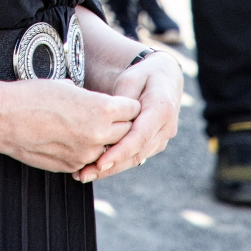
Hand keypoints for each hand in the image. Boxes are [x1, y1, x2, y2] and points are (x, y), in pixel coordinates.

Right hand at [0, 79, 138, 174]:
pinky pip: (90, 160)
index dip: (126, 105)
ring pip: (110, 149)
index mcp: (102, 108)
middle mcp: (99, 133)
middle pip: (127, 131)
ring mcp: (86, 153)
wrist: (5, 118)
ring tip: (90, 129)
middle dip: (121, 124)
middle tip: (110, 118)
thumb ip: (91, 98)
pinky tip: (73, 140)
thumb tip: (96, 103)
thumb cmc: (34, 95)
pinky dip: (86, 152)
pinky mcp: (72, 165)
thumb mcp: (69, 86)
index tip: (121, 104)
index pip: (133, 109)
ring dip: (105, 141)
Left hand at [78, 51, 182, 182]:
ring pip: (136, 159)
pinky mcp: (155, 144)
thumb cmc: (143, 75)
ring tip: (84, 175)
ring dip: (111, 169)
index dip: (120, 151)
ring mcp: (162, 138)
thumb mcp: (130, 79)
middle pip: (137, 153)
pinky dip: (116, 164)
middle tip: (84, 174)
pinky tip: (95, 170)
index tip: (99, 162)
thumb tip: (106, 120)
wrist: (164, 78)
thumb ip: (121, 101)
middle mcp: (167, 127)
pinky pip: (135, 156)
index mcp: (163, 108)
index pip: (140, 136)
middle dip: (111, 166)